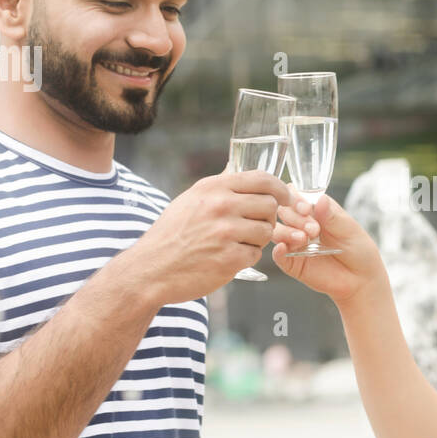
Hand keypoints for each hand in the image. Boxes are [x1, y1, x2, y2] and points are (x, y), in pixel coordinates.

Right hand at [128, 165, 293, 304]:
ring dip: (257, 239)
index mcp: (213, 188)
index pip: (262, 179)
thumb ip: (218, 187)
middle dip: (267, 217)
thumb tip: (237, 168)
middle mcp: (221, 206)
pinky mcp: (230, 258)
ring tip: (235, 243)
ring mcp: (226, 232)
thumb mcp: (190, 200)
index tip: (286, 197)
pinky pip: (256, 254)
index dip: (280, 188)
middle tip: (252, 226)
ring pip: (266, 231)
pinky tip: (227, 257)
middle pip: (270, 205)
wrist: (150, 269)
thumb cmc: (171, 235)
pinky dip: (246, 257)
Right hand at [270, 194, 384, 305]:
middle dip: (295, 217)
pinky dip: (278, 251)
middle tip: (314, 229)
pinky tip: (284, 249)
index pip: (296, 196)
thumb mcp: (350, 230)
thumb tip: (320, 198)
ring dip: (287, 232)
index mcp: (316, 211)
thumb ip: (333, 216)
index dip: (296, 198)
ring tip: (303, 239)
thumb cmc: (359, 250)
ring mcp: (296, 243)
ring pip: (278, 231)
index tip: (306, 208)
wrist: (362, 280)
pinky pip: (278, 255)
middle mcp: (303, 224)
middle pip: (284, 211)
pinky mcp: (293, 263)